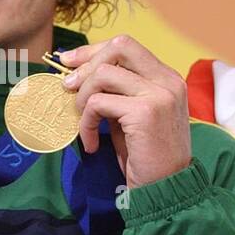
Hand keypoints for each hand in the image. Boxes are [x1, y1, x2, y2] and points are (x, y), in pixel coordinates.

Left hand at [57, 34, 190, 188]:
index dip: (94, 51)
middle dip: (86, 65)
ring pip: (104, 74)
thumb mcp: (131, 116)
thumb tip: (76, 72)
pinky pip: (98, 103)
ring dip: (83, 97)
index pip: (126, 46)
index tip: (69, 62)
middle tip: (67, 87)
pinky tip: (90, 143)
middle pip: (118, 47)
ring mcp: (159, 94)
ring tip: (83, 122)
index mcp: (166, 77)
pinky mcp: (145, 112)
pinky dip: (86, 122)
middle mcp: (167, 80)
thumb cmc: (145, 156)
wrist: (166, 189)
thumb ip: (115, 92)